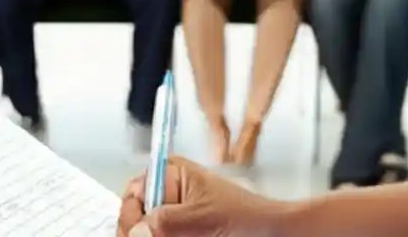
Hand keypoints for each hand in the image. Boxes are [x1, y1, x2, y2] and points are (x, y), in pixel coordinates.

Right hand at [118, 156, 290, 235]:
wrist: (276, 236)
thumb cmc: (250, 219)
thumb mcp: (204, 218)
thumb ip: (166, 222)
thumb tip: (136, 230)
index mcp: (172, 175)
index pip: (134, 193)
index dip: (131, 216)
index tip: (134, 234)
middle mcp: (170, 196)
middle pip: (137, 219)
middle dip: (142, 233)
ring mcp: (175, 220)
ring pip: (149, 233)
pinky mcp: (182, 234)